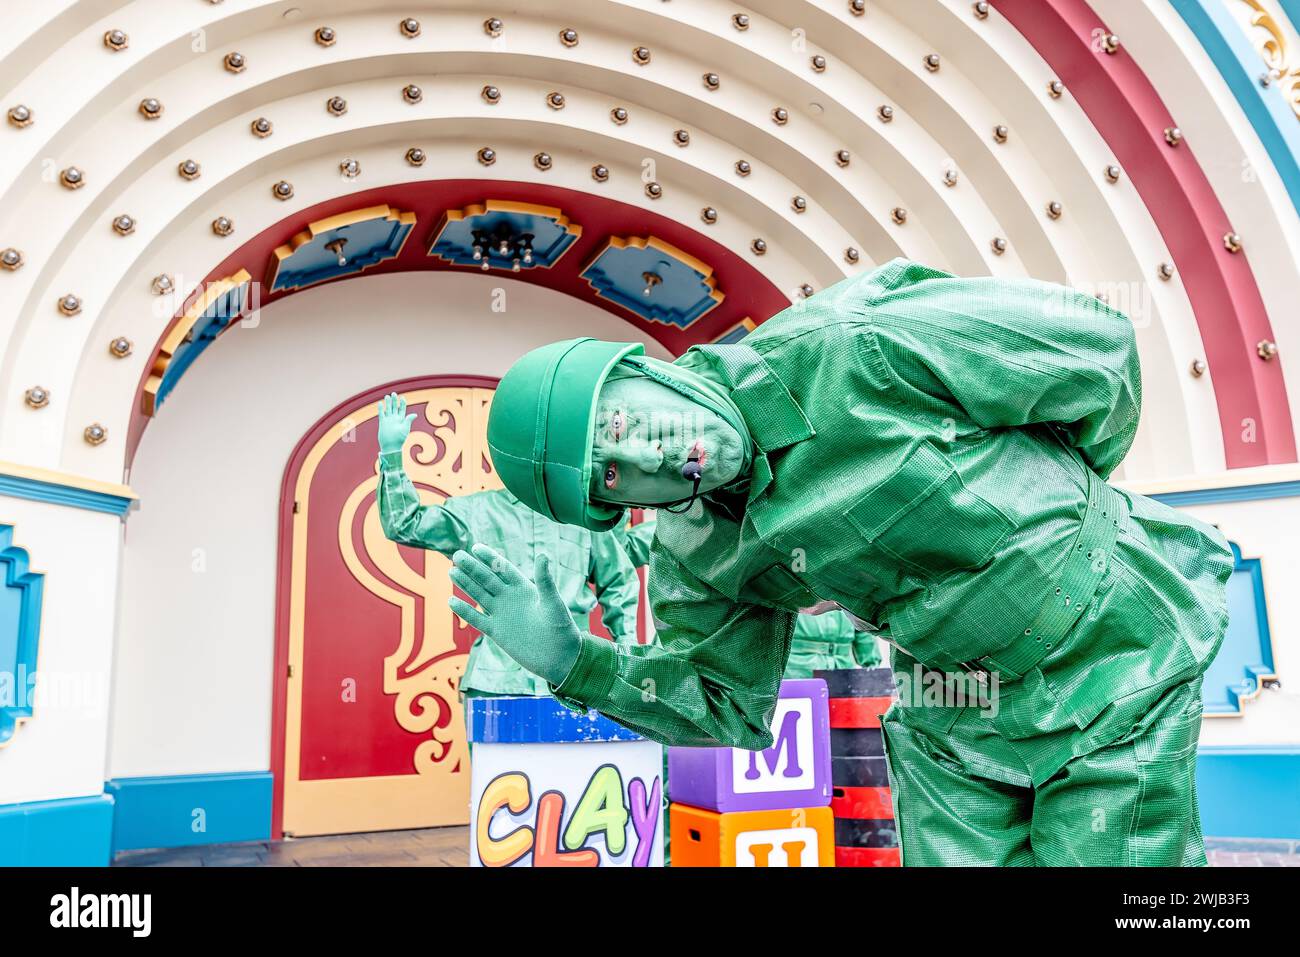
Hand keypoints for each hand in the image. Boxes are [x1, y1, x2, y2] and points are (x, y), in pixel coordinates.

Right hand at [376, 392, 415, 455]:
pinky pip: (381, 414)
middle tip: (394, 394)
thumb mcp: (405, 429)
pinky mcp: (382, 422)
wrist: (391, 446)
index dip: (402, 403)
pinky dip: (381, 408)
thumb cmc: (399, 439)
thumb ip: (408, 420)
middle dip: (394, 400)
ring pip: (388, 409)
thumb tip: (414, 414)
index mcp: (401, 419)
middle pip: (395, 407)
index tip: (402, 397)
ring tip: (387, 396)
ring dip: (387, 403)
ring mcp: (388, 420)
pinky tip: (380, 403)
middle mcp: (395, 418)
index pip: (402, 409)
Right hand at [448, 543, 580, 686]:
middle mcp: (511, 599)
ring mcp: (502, 615)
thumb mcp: (552, 603)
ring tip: (451, 572)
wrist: (559, 658)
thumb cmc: (562, 629)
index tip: (476, 547)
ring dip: (466, 585)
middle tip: (457, 556)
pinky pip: (477, 619)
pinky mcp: (497, 632)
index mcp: (525, 588)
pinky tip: (451, 601)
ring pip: (480, 596)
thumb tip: (542, 554)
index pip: (503, 569)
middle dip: (473, 568)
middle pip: (487, 580)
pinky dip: (465, 611)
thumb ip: (545, 581)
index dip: (490, 558)